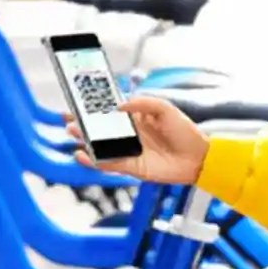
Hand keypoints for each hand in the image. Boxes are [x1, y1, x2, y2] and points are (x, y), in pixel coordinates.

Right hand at [66, 96, 209, 184]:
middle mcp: (130, 134)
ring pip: (101, 146)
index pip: (111, 111)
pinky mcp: (132, 167)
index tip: (80, 101)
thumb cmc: (186, 132)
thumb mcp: (165, 108)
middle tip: (68, 117)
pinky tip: (82, 154)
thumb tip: (119, 104)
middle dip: (84, 123)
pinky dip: (94, 161)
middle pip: (101, 129)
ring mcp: (130, 151)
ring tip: (72, 132)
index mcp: (137, 118)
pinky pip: (109, 164)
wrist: (199, 158)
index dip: (96, 107)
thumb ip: (142, 103)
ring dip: (85, 140)